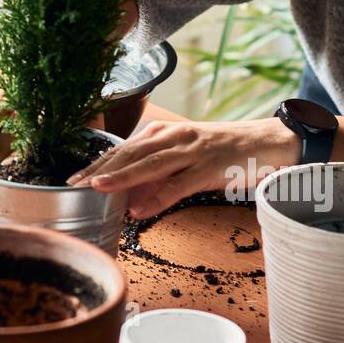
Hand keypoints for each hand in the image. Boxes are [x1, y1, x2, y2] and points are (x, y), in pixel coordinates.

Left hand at [65, 118, 300, 219]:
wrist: (269, 142)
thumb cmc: (225, 153)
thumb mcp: (186, 159)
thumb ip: (159, 178)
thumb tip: (132, 202)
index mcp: (165, 132)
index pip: (124, 148)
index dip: (99, 163)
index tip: (75, 178)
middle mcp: (174, 137)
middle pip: (130, 153)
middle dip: (101, 169)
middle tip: (75, 185)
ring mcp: (192, 151)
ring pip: (150, 163)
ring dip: (122, 176)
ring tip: (98, 188)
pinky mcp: (210, 167)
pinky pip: (180, 184)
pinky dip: (159, 197)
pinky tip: (141, 210)